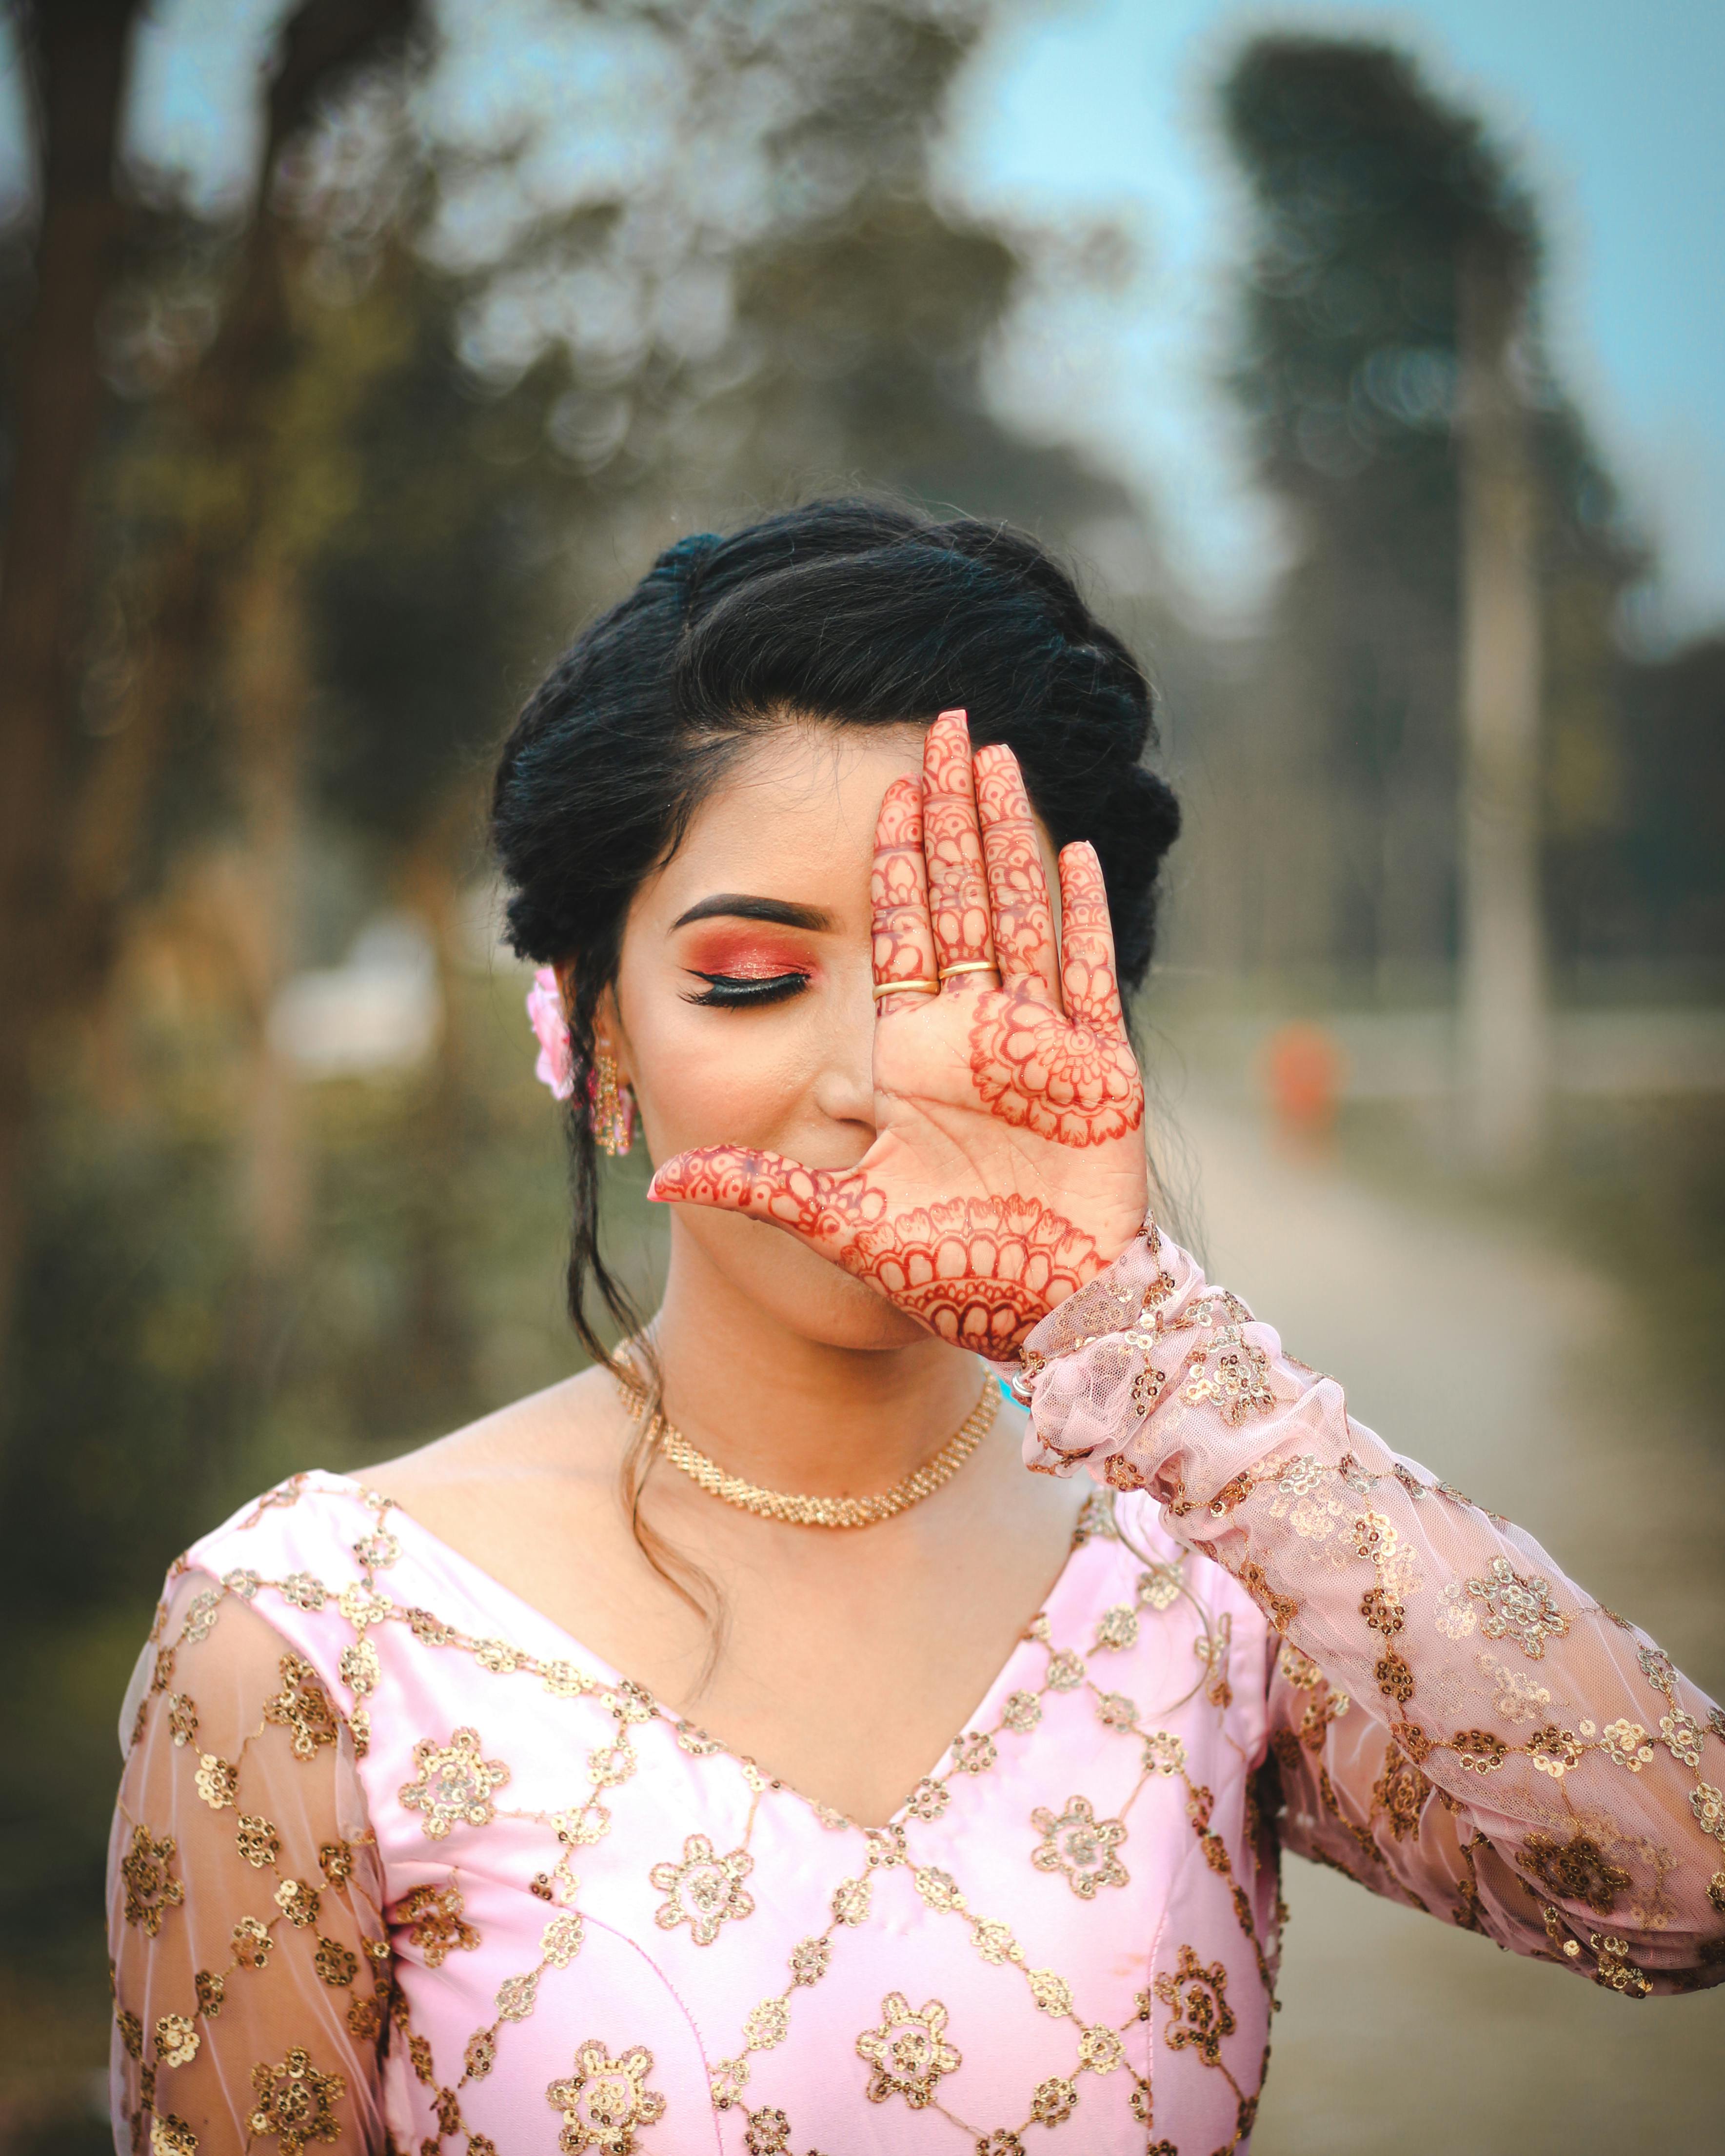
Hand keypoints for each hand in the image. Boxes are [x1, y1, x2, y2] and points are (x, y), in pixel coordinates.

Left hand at [648, 710, 1148, 1357]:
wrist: (1041, 1319)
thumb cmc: (946, 1277)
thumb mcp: (839, 1226)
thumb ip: (760, 1189)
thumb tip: (663, 1176)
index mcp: (910, 1057)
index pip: (902, 934)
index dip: (898, 861)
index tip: (885, 788)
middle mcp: (974, 1036)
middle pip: (963, 899)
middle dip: (953, 814)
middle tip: (946, 725)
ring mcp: (1040, 1047)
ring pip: (1023, 915)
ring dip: (1011, 836)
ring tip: (1000, 756)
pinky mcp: (1101, 1072)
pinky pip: (1090, 975)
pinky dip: (1086, 915)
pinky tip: (1077, 850)